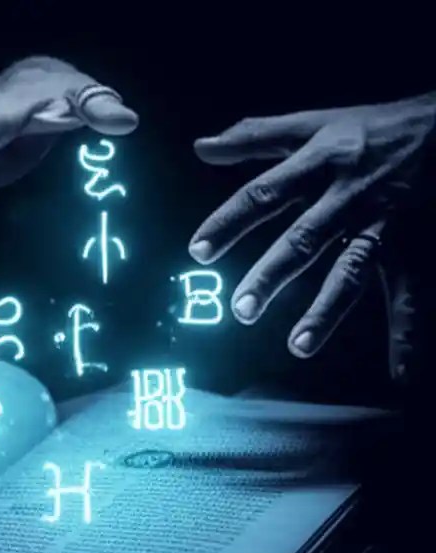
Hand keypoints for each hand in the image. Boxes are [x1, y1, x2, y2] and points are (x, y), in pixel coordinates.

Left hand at [189, 91, 434, 378]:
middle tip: (241, 310)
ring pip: (351, 269)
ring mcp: (384, 222)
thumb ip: (255, 135)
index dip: (229, 221)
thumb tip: (200, 147)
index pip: (263, 194)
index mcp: (318, 163)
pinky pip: (410, 291)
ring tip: (298, 346)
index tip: (198, 252)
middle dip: (271, 274)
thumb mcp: (314, 122)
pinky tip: (400, 372)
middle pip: (304, 238)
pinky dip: (406, 331)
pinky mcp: (415, 243)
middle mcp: (348, 195)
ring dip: (326, 310)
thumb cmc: (372, 127)